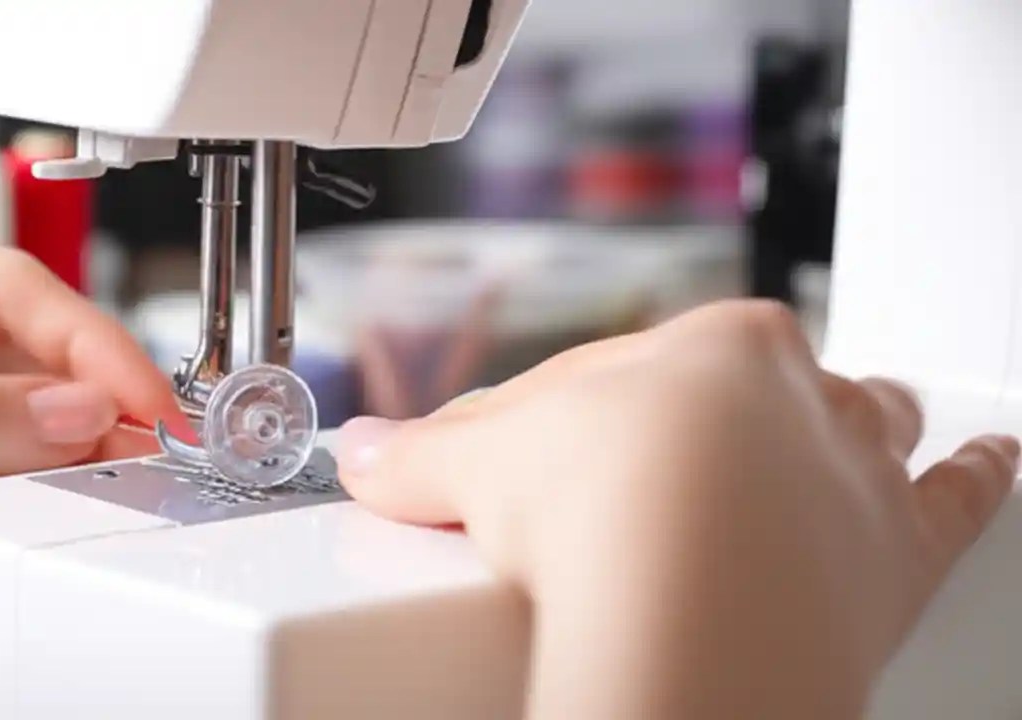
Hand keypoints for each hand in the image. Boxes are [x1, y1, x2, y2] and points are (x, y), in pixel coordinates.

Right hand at [337, 301, 1018, 718]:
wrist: (688, 592)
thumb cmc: (599, 499)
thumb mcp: (485, 462)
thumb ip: (421, 455)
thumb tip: (353, 456)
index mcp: (705, 347)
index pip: (645, 365)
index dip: (597, 410)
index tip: (570, 451)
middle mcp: (798, 394)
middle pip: (767, 387)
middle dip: (731, 410)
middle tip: (678, 459)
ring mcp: (856, 469)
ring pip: (874, 419)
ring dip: (854, 426)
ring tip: (833, 440)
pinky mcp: (902, 547)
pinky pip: (960, 492)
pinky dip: (975, 474)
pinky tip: (984, 461)